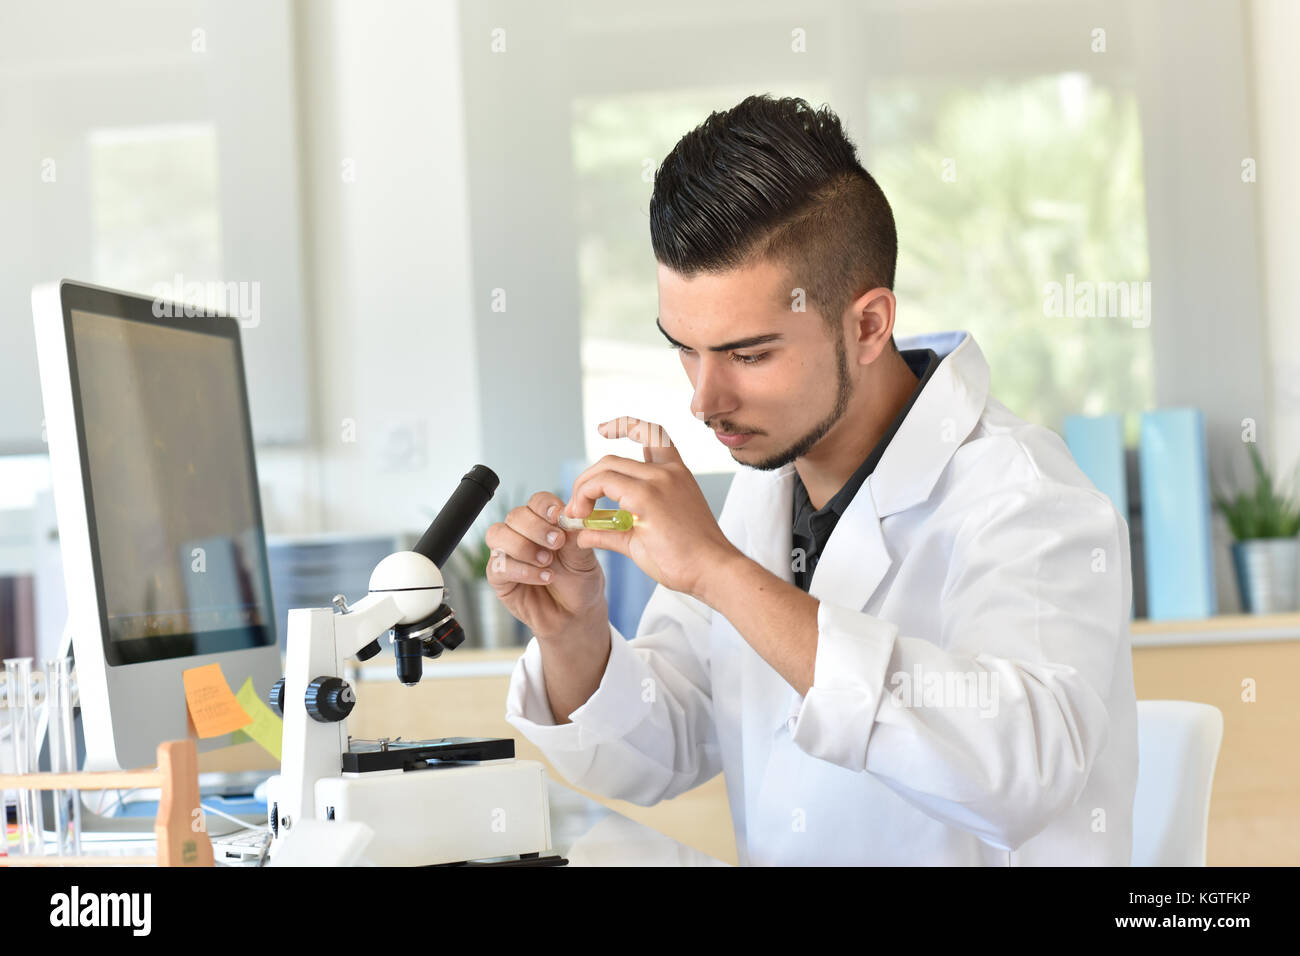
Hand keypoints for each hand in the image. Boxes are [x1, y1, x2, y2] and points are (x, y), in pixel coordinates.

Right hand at [484, 490, 607, 639]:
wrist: (576, 615)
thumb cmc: (579, 583)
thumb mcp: (584, 558)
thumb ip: (575, 536)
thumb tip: (569, 515)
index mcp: (544, 522)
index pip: (537, 502)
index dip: (545, 507)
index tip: (558, 517)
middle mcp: (522, 533)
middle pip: (516, 515)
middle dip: (536, 528)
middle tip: (556, 543)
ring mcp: (507, 553)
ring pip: (498, 535)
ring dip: (524, 547)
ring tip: (548, 562)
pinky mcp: (499, 577)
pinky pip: (499, 565)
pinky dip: (523, 571)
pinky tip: (544, 577)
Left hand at [566, 416, 740, 601]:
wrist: (713, 572)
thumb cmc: (686, 560)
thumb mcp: (644, 539)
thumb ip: (612, 531)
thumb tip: (582, 533)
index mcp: (676, 474)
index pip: (651, 435)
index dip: (625, 425)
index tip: (603, 429)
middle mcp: (668, 472)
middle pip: (613, 459)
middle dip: (587, 479)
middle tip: (577, 507)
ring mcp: (659, 481)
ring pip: (606, 468)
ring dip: (583, 488)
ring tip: (577, 514)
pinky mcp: (647, 497)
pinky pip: (603, 484)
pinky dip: (585, 496)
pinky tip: (582, 517)